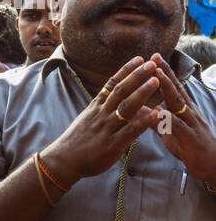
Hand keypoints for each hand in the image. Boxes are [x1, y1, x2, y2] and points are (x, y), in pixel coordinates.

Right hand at [43, 57, 157, 181]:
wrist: (63, 161)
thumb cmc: (76, 142)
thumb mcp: (86, 120)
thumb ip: (101, 110)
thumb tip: (113, 101)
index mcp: (95, 107)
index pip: (111, 84)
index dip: (126, 70)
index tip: (138, 58)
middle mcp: (102, 114)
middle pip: (121, 91)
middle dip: (137, 76)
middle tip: (152, 63)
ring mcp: (107, 128)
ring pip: (126, 107)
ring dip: (142, 92)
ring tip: (156, 81)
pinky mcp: (112, 144)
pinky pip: (130, 130)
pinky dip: (143, 121)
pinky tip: (156, 114)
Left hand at [147, 53, 215, 181]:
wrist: (213, 165)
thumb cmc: (190, 146)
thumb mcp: (169, 131)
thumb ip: (155, 120)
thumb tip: (139, 109)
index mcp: (184, 109)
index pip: (173, 87)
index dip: (163, 72)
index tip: (152, 57)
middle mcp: (189, 112)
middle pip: (176, 89)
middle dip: (165, 72)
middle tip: (154, 57)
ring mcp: (192, 123)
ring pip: (178, 103)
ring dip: (168, 88)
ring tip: (157, 75)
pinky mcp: (191, 138)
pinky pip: (179, 126)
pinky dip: (169, 118)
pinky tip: (159, 111)